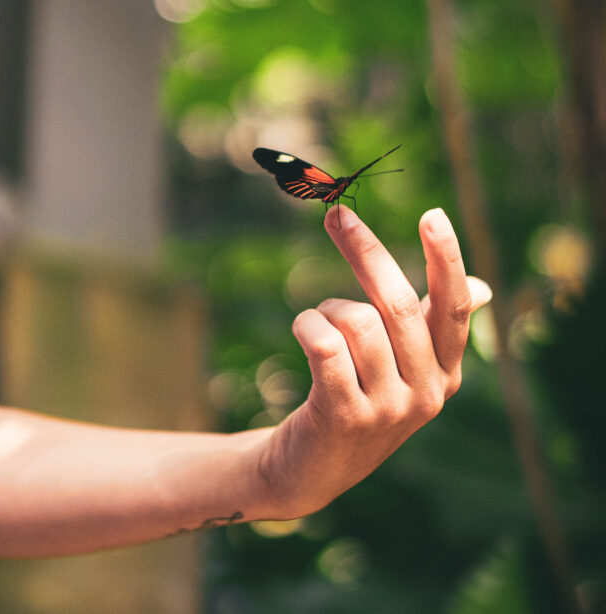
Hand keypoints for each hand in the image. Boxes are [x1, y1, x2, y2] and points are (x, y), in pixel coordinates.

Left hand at [256, 205, 491, 517]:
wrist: (312, 469)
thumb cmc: (359, 401)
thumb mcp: (404, 370)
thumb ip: (435, 328)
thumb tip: (484, 288)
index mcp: (446, 372)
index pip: (454, 307)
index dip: (445, 259)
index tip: (432, 214)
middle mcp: (426, 392)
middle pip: (400, 304)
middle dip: (365, 251)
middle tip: (336, 215)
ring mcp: (388, 409)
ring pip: (357, 322)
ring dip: (327, 309)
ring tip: (318, 322)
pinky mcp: (345, 417)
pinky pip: (327, 345)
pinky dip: (309, 324)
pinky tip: (303, 327)